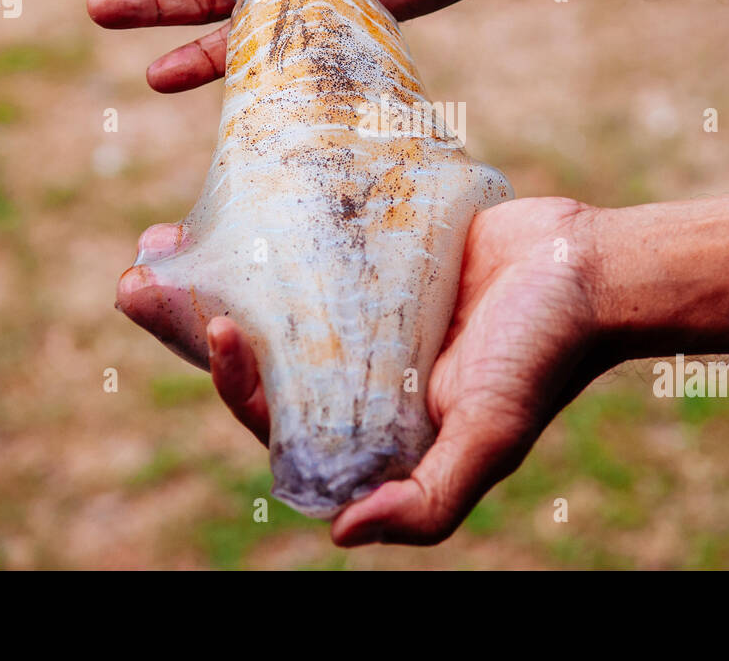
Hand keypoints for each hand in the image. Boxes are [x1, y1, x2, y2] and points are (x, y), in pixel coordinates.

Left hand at [175, 197, 614, 545]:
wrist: (589, 269)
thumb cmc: (545, 355)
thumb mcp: (492, 434)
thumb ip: (430, 500)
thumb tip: (340, 531)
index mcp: (368, 423)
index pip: (275, 412)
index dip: (231, 379)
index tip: (216, 326)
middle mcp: (355, 371)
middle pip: (256, 350)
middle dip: (190, 318)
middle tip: (139, 273)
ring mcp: (362, 309)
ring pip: (269, 295)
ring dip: (214, 270)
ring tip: (165, 233)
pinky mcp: (376, 256)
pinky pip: (308, 244)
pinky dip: (268, 226)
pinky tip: (233, 197)